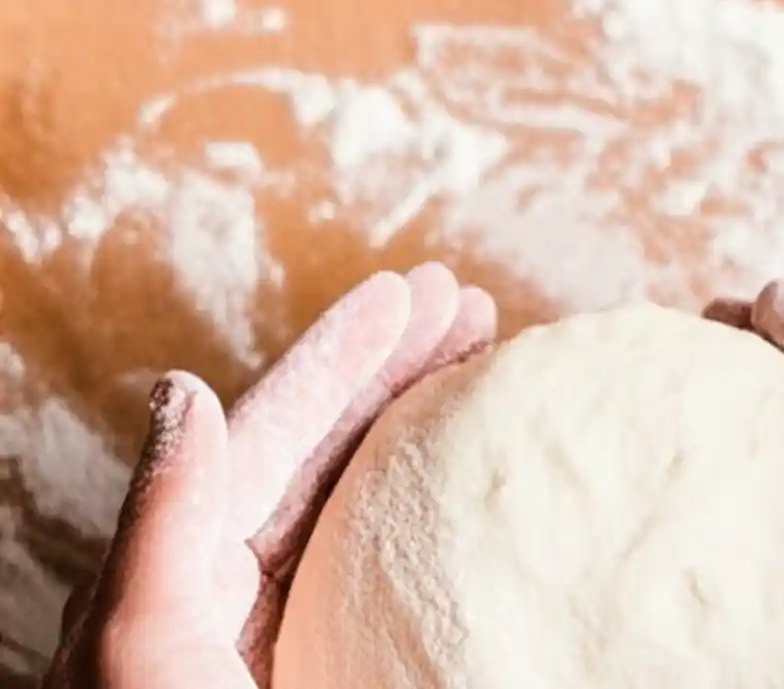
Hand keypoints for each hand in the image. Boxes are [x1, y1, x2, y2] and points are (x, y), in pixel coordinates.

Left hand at [43, 263, 495, 688]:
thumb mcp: (141, 636)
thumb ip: (164, 517)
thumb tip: (184, 388)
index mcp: (184, 562)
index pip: (272, 430)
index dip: (336, 355)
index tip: (401, 292)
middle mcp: (241, 578)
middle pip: (330, 443)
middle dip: (395, 364)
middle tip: (462, 304)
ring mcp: (299, 616)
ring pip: (370, 490)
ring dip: (423, 416)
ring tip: (480, 354)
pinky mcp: (345, 654)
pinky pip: (399, 560)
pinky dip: (439, 505)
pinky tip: (474, 475)